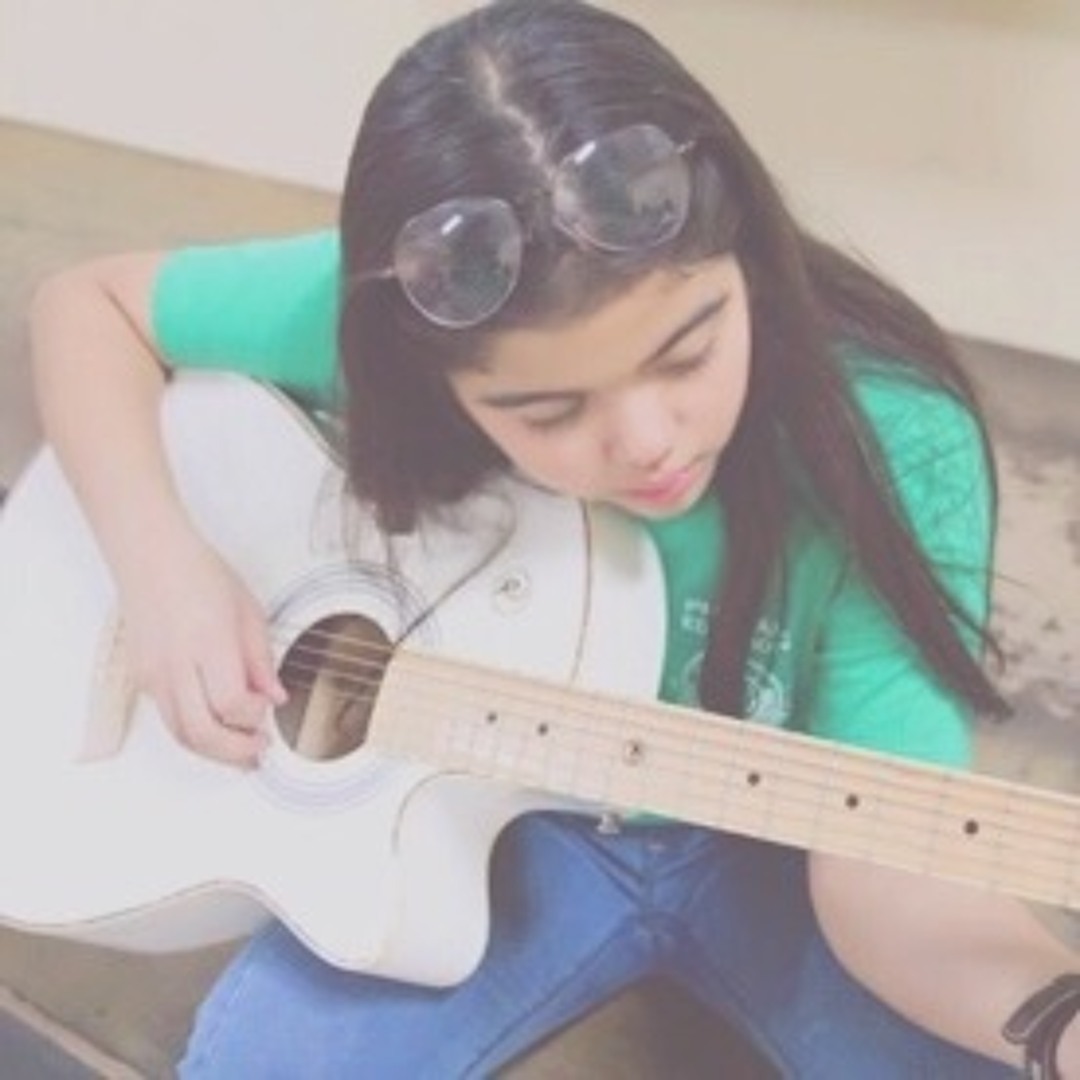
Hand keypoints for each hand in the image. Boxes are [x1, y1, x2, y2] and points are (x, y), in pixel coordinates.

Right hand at [118, 532, 286, 766]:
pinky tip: (217, 726)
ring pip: (181, 735)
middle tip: (259, 750)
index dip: (254, 717)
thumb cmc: (198, 574)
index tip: (268, 708)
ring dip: (214, 751)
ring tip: (241, 749)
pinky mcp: (142, 680)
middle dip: (235, 751)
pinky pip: (169, 719)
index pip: (230, 703)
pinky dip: (194, 731)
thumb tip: (275, 695)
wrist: (152, 557)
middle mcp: (175, 664)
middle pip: (202, 732)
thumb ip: (262, 659)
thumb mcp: (249, 612)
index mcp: (208, 643)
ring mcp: (154, 675)